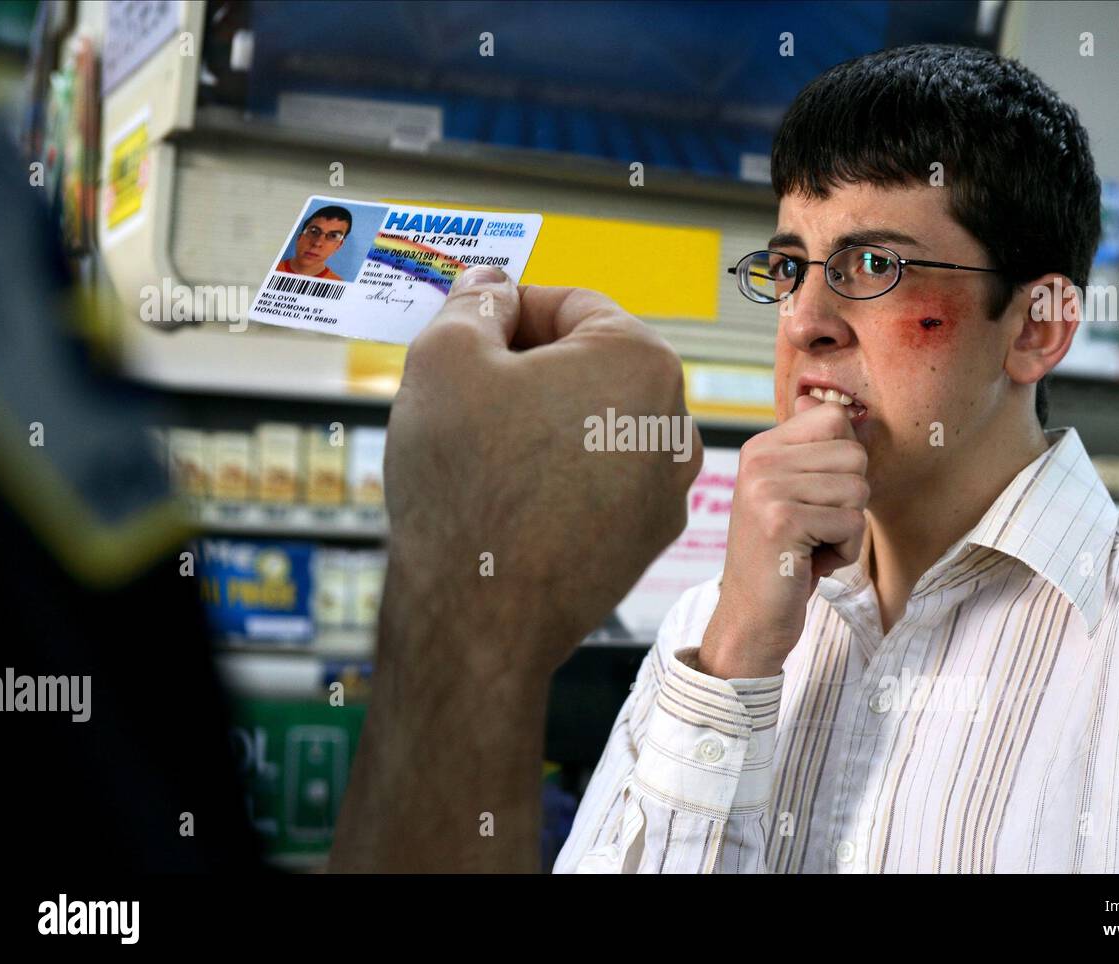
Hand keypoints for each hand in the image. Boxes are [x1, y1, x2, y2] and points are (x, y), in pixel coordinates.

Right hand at [383, 267, 703, 680]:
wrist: (480, 617)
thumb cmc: (466, 484)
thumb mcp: (444, 356)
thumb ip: (472, 301)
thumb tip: (492, 285)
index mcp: (640, 360)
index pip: (570, 304)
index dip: (506, 310)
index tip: (467, 334)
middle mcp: (674, 422)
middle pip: (590, 364)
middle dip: (527, 367)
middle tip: (467, 391)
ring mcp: (667, 487)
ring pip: (596, 424)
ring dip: (544, 421)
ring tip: (483, 449)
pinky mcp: (647, 538)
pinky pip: (602, 481)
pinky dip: (561, 474)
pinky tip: (510, 496)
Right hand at [699, 401, 867, 678]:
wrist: (751, 618)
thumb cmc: (785, 558)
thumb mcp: (795, 496)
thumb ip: (818, 456)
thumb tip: (853, 413)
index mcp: (761, 448)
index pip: (834, 418)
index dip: (845, 462)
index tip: (818, 498)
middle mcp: (758, 461)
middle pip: (854, 454)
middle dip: (850, 501)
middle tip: (814, 529)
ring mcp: (766, 488)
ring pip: (858, 490)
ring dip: (848, 529)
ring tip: (811, 546)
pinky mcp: (781, 520)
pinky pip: (852, 523)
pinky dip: (844, 553)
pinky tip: (811, 563)